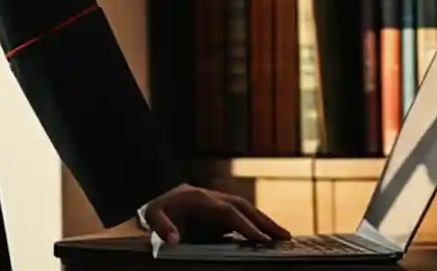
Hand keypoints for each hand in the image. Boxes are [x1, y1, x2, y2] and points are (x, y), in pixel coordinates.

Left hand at [143, 184, 290, 244]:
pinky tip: (267, 234)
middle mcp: (211, 196)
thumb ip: (162, 226)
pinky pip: (240, 214)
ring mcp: (216, 200)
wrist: (154, 198)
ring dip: (264, 221)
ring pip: (245, 208)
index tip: (262, 239)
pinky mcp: (218, 207)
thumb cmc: (153, 210)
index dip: (245, 225)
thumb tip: (175, 239)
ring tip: (284, 235)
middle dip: (264, 221)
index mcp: (199, 198)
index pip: (228, 211)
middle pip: (243, 206)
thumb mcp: (151, 215)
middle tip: (285, 236)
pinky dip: (255, 222)